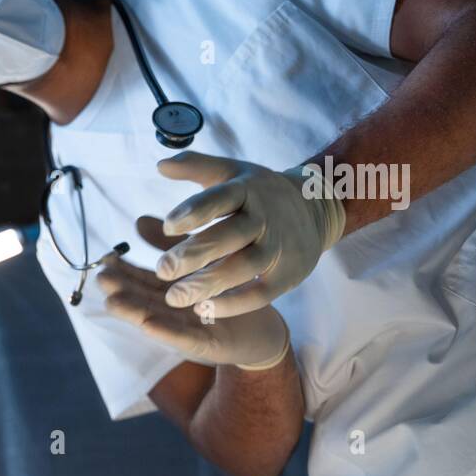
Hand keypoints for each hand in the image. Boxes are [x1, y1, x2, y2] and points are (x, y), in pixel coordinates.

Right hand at [97, 238, 289, 369]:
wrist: (263, 327)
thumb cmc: (228, 293)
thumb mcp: (198, 262)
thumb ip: (170, 245)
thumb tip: (138, 220)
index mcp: (171, 292)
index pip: (143, 278)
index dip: (124, 270)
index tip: (105, 258)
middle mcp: (174, 312)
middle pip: (143, 298)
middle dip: (122, 289)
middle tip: (100, 278)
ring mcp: (187, 329)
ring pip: (156, 318)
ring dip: (133, 311)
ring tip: (111, 302)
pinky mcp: (205, 345)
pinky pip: (183, 337)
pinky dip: (165, 331)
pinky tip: (147, 324)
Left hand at [153, 152, 343, 317]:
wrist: (315, 208)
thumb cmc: (257, 193)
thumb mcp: (231, 173)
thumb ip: (195, 167)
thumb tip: (160, 164)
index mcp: (246, 190)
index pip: (220, 198)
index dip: (195, 211)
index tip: (168, 226)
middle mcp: (264, 218)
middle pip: (231, 236)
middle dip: (196, 253)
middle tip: (162, 270)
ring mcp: (279, 247)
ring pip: (244, 266)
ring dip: (209, 283)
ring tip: (174, 297)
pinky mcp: (288, 274)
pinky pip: (261, 293)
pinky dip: (234, 304)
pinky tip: (203, 310)